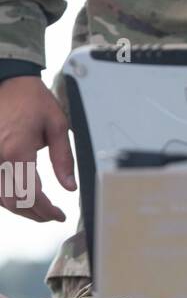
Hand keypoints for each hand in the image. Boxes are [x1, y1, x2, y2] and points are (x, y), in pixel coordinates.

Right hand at [0, 76, 75, 221]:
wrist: (8, 81)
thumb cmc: (32, 99)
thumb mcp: (57, 126)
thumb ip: (64, 159)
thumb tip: (69, 186)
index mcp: (17, 150)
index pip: (31, 195)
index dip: (46, 211)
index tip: (58, 216)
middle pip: (12, 202)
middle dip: (33, 214)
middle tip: (50, 215)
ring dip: (19, 207)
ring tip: (39, 208)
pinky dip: (6, 195)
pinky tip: (21, 195)